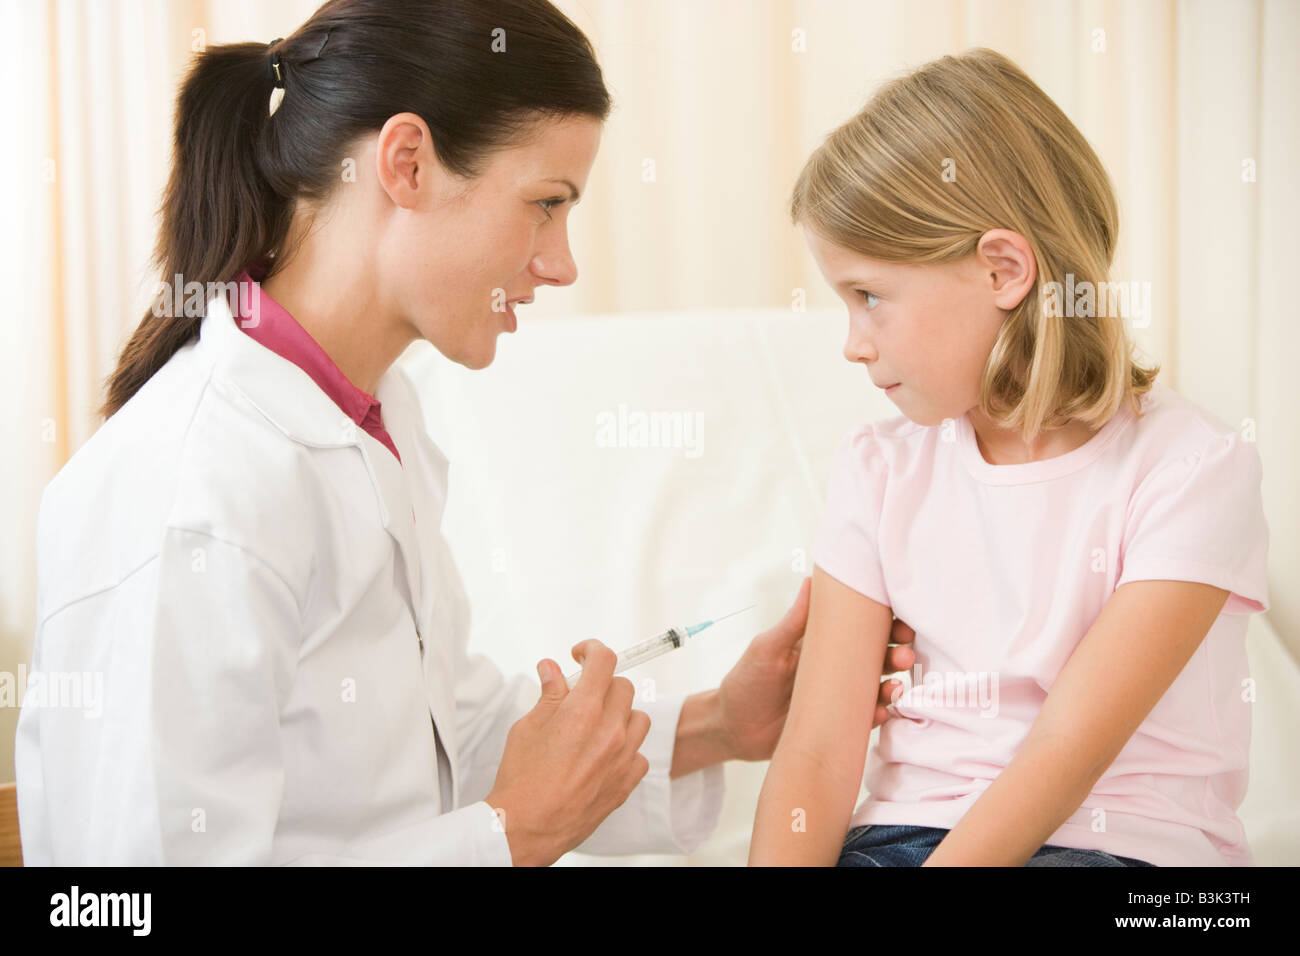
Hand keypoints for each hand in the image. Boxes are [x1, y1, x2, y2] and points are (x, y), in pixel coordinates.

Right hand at [485, 640, 649, 866]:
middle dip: (602, 684)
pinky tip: (603, 755)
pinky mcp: (627, 782)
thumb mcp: (527, 727)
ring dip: (620, 714)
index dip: (592, 650)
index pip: (604, 660)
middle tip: (582, 696)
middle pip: (623, 686)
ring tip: (595, 726)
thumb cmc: (521, 779)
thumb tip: (552, 668)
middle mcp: (610, 731)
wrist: (526, 828)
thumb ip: (548, 695)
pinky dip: (625, 748)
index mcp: (583, 711)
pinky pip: (639, 753)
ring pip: (639, 717)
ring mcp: (622, 758)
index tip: (581, 655)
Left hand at [717, 576, 915, 761]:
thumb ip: (792, 622)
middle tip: (905, 654)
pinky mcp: (836, 723)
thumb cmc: (745, 681)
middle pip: (875, 657)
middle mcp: (834, 669)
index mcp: (820, 645)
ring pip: (875, 687)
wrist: (731, 729)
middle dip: (896, 653)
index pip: (858, 628)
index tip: (900, 619)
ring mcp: (837, 697)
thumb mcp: (767, 648)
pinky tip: (881, 712)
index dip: (883, 622)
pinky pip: (864, 718)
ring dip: (892, 684)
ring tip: (896, 687)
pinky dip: (877, 715)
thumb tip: (810, 581)